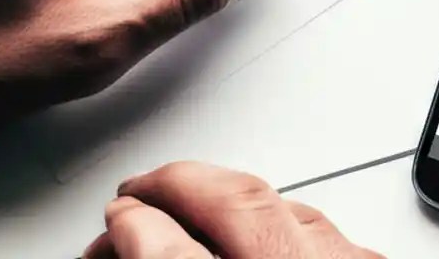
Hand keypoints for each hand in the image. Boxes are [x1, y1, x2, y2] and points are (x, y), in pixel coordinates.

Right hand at [84, 163, 382, 258]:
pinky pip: (321, 228)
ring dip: (224, 196)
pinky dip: (277, 219)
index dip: (136, 230)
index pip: (175, 255)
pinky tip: (248, 226)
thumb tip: (132, 244)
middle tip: (133, 196)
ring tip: (181, 204)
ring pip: (284, 205)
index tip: (117, 221)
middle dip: (175, 187)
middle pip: (238, 205)